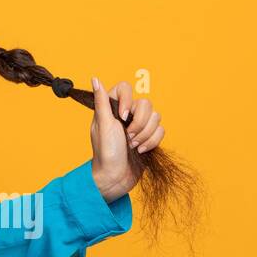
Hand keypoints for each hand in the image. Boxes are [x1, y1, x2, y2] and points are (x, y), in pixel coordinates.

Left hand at [89, 77, 163, 201]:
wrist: (116, 177)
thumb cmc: (106, 152)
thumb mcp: (103, 124)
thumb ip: (102, 101)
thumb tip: (95, 78)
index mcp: (111, 108)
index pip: (125, 88)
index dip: (127, 101)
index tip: (122, 117)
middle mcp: (126, 114)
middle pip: (145, 104)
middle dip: (139, 123)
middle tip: (127, 137)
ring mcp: (139, 125)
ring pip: (156, 117)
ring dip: (145, 134)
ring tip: (133, 146)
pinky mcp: (149, 137)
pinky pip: (161, 130)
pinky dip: (152, 141)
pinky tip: (141, 151)